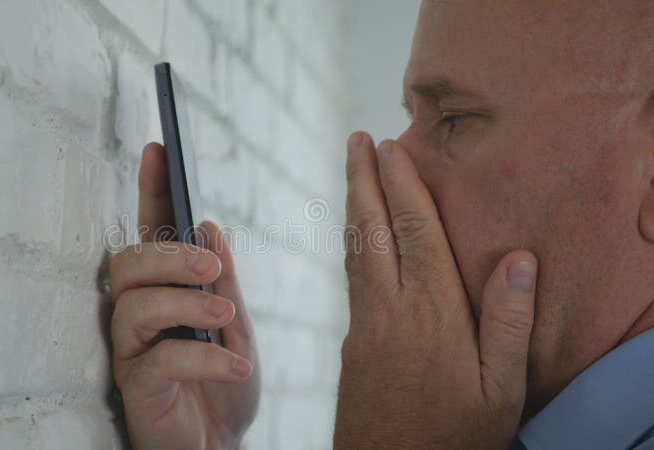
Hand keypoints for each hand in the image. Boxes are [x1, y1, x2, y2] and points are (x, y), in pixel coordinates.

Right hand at [110, 143, 259, 449]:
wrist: (220, 447)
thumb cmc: (222, 386)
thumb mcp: (235, 328)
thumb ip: (222, 282)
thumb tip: (209, 227)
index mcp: (163, 292)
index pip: (150, 232)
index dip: (151, 190)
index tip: (159, 148)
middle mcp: (138, 315)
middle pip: (128, 263)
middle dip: (169, 256)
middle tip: (211, 266)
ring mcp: (131, 351)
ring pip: (134, 306)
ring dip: (185, 303)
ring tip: (227, 315)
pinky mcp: (135, 388)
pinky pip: (158, 360)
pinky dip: (203, 357)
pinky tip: (238, 363)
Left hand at [333, 133, 537, 448]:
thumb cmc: (454, 435)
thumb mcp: (501, 390)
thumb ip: (509, 323)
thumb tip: (519, 258)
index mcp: (433, 311)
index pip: (415, 231)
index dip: (402, 184)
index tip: (391, 146)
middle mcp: (392, 306)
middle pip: (374, 228)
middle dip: (364, 178)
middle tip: (357, 138)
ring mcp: (367, 323)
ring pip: (356, 249)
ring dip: (354, 203)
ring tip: (352, 170)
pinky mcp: (354, 340)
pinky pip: (352, 275)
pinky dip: (353, 241)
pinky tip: (357, 234)